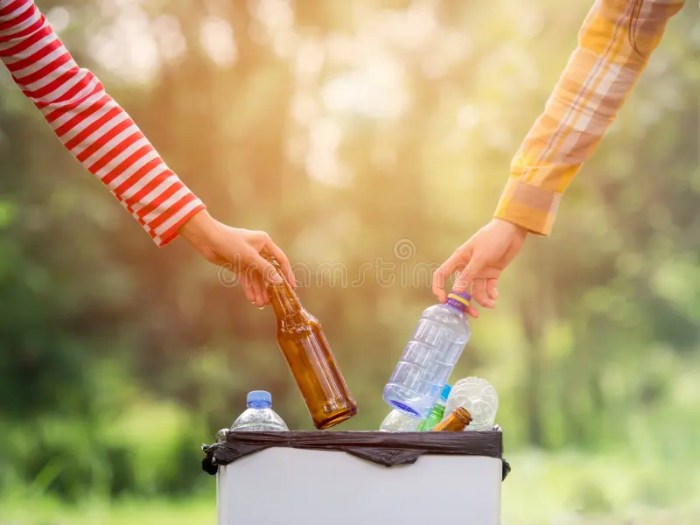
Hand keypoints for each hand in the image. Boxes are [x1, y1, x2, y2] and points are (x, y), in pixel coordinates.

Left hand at [179, 210, 295, 305]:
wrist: (207, 239)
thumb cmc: (230, 241)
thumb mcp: (250, 256)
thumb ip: (265, 269)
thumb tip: (279, 282)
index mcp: (265, 243)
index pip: (280, 260)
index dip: (286, 273)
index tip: (291, 286)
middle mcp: (258, 250)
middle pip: (268, 271)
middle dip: (269, 287)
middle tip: (273, 300)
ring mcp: (248, 258)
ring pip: (257, 277)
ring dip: (258, 290)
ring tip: (261, 304)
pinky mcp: (238, 265)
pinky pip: (247, 279)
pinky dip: (249, 288)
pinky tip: (252, 298)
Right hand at [432, 218, 527, 316]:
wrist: (512, 230)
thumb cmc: (492, 238)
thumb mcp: (480, 257)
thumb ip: (469, 274)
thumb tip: (457, 292)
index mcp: (459, 260)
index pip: (441, 275)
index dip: (439, 288)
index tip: (445, 301)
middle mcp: (467, 267)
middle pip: (461, 289)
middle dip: (465, 301)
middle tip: (472, 313)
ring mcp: (480, 271)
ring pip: (476, 291)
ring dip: (482, 299)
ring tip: (491, 304)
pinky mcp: (492, 273)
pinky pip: (489, 287)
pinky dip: (491, 294)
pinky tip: (495, 296)